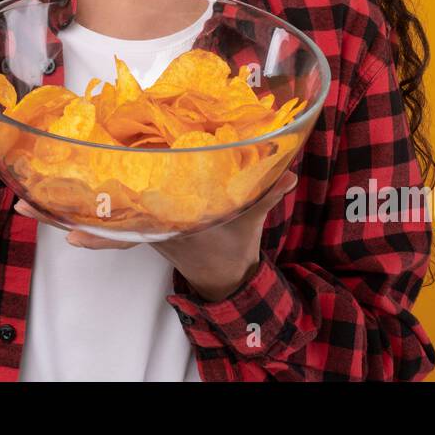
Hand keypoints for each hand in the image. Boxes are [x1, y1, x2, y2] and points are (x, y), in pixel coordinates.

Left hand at [13, 168, 299, 300]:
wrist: (226, 266)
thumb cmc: (232, 239)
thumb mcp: (249, 216)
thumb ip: (264, 192)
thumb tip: (284, 172)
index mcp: (168, 225)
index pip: (131, 231)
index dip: (101, 235)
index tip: (70, 239)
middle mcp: (144, 223)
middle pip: (97, 221)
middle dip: (59, 214)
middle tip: (20, 206)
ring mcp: (137, 220)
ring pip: (92, 215)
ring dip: (56, 208)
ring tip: (18, 200)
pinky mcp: (136, 213)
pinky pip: (101, 208)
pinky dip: (73, 201)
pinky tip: (45, 188)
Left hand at [150, 170, 297, 300]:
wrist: (226, 283)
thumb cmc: (237, 253)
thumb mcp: (252, 223)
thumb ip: (267, 198)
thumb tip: (288, 175)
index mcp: (192, 226)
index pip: (164, 197)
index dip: (157, 178)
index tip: (159, 158)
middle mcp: (171, 230)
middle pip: (150, 198)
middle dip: (151, 176)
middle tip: (153, 151)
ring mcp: (161, 235)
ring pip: (145, 208)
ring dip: (146, 189)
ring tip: (146, 161)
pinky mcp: (158, 238)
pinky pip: (145, 218)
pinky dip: (146, 204)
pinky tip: (146, 184)